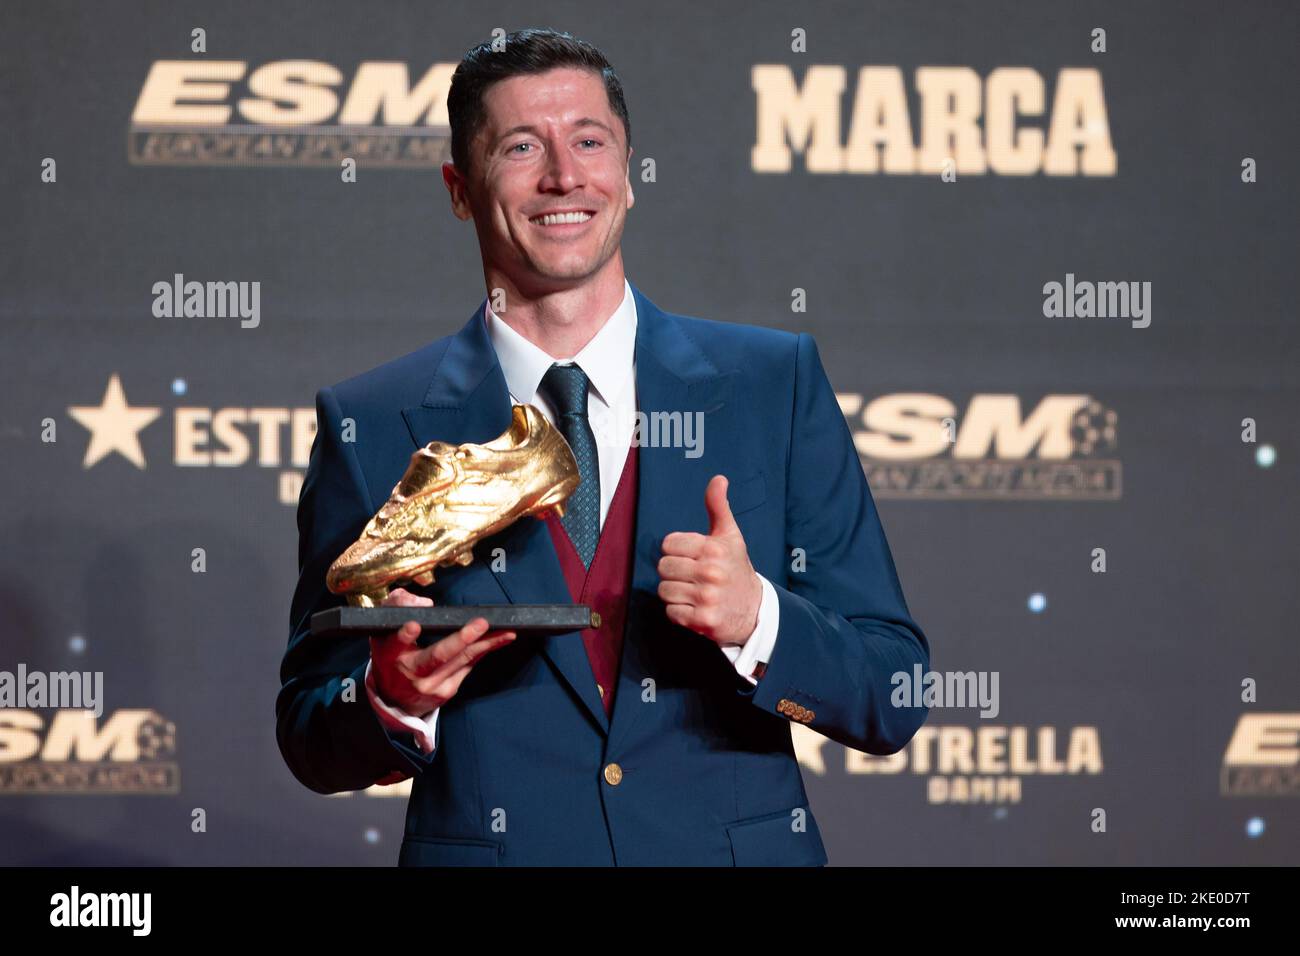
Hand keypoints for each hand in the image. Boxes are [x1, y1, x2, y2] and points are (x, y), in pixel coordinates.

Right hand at [368, 587, 515, 716]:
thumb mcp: (382, 629)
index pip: (396, 644)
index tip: (414, 625)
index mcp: (391, 654)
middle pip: (438, 655)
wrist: (393, 697)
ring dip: (486, 644)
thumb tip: (426, 604)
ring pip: (462, 660)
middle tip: (481, 624)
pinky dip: (484, 651)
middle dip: (461, 639)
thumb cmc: (391, 653)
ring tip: (507, 631)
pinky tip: (500, 639)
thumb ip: (397, 607)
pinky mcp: (446, 691)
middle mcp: (411, 673)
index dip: (405, 636)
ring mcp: (431, 685)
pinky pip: (468, 666)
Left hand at [656, 474, 762, 645]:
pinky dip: (679, 612)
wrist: (755, 610)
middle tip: (692, 576)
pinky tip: (695, 607)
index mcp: (714, 549)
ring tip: (693, 592)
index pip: (668, 544)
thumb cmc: (736, 568)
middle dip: (674, 572)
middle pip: (663, 567)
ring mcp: (706, 598)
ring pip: (664, 590)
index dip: (676, 550)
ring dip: (675, 593)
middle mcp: (711, 572)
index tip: (691, 556)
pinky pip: (671, 612)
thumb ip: (718, 506)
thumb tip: (718, 479)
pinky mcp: (702, 620)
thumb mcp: (730, 536)